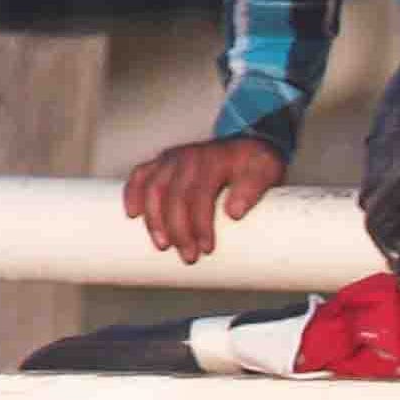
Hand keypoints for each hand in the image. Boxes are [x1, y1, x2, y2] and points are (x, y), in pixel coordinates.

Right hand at [122, 136, 285, 264]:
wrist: (249, 142)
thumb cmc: (256, 163)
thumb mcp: (266, 171)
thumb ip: (253, 189)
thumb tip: (234, 213)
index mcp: (212, 161)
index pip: (200, 195)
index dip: (200, 224)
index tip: (206, 249)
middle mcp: (188, 157)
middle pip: (174, 195)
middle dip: (178, 229)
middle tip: (188, 257)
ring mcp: (172, 158)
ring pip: (154, 188)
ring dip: (154, 219)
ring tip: (162, 246)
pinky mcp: (162, 161)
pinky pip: (141, 174)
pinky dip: (132, 193)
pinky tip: (133, 215)